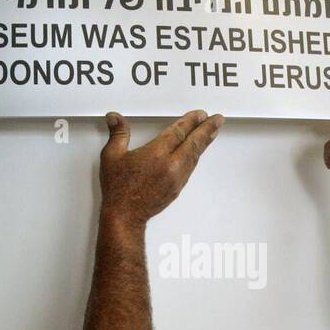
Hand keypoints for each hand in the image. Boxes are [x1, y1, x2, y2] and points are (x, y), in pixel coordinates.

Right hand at [99, 109, 222, 226]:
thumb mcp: (112, 156)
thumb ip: (118, 133)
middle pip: (193, 142)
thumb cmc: (118, 189)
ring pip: (194, 156)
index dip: (190, 121)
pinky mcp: (177, 188)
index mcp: (156, 154)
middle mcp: (171, 165)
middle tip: (217, 119)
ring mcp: (176, 178)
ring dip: (205, 142)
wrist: (125, 215)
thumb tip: (115, 117)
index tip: (199, 114)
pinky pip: (191, 167)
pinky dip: (196, 156)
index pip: (179, 132)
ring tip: (213, 132)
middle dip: (207, 128)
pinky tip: (197, 152)